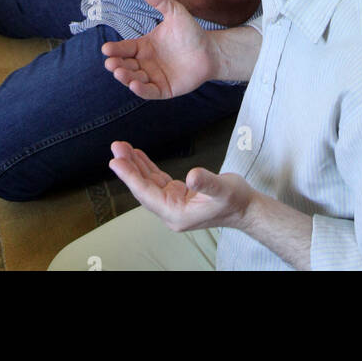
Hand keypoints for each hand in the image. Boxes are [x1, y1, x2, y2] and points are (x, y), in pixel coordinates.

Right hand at [102, 0, 218, 98]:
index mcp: (144, 46)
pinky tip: (134, 85)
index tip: (106, 49)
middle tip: (110, 63)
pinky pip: (150, 92)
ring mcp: (154, 77)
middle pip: (126, 65)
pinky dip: (141, 90)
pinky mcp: (164, 89)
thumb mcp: (175, 12)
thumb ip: (161, 0)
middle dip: (116, 65)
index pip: (125, 48)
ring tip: (119, 73)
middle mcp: (146, 62)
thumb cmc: (191, 32)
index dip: (115, 49)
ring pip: (134, 78)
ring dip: (125, 77)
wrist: (210, 51)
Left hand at [108, 142, 253, 233]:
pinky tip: (138, 156)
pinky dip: (146, 167)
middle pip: (143, 188)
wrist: (246, 209)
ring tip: (122, 147)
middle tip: (116, 147)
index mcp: (176, 214)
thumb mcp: (224, 189)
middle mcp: (170, 212)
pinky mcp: (177, 196)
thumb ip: (207, 183)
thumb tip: (192, 175)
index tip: (115, 162)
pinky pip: (157, 181)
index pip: (147, 193)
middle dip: (128, 168)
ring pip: (148, 183)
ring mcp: (173, 204)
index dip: (130, 177)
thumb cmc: (236, 201)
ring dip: (135, 165)